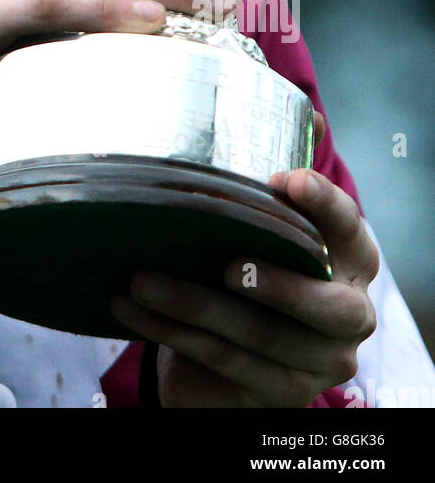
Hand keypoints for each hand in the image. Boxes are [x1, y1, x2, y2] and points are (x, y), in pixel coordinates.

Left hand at [112, 146, 379, 406]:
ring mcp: (318, 360)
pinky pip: (223, 362)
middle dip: (270, 285)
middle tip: (223, 264)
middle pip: (323, 305)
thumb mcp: (257, 223)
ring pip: (258, 337)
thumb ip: (255, 174)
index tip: (287, 180)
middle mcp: (348, 312)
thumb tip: (233, 90)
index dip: (324, 204)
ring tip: (140, 279)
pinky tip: (130, 308)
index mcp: (351, 256)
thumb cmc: (248, 263)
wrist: (239, 353)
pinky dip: (172, 333)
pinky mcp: (279, 392)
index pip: (349, 225)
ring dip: (193, 306)